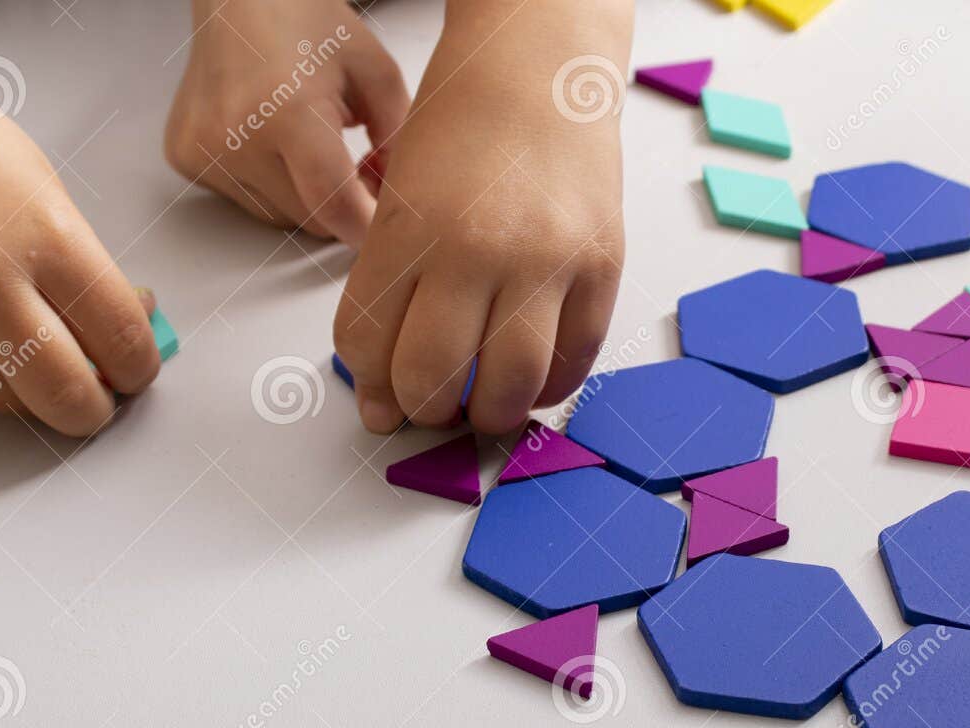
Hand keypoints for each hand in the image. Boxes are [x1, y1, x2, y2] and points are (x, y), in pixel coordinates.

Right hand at [0, 77, 159, 435]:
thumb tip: (135, 323)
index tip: (139, 369)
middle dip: (95, 407)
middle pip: (65, 393)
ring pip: (8, 401)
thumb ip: (93, 271)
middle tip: (103, 395)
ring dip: (38, 397)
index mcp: (49, 243)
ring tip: (47, 364)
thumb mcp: (52, 201)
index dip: (140, 368)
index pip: (122, 340)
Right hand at [165, 0, 408, 247]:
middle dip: (344, 206)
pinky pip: (248, 201)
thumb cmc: (307, 24)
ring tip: (313, 145)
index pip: (334, 206)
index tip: (389, 229)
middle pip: (312, 218)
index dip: (369, 227)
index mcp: (286, 112)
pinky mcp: (184, 156)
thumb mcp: (378, 75)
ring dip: (308, 197)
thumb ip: (400, 145)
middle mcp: (234, 136)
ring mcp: (202, 150)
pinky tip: (273, 141)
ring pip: (281, 217)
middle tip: (360, 168)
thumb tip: (400, 206)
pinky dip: (272, 185)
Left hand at [333, 1, 628, 432]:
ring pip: (509, 386)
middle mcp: (477, 250)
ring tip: (480, 407)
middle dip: (422, 410)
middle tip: (429, 408)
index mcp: (411, 228)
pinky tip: (530, 382)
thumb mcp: (403, 195)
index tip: (381, 399)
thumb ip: (390, 282)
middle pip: (433, 377)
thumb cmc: (465, 126)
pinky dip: (547, 390)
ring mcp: (547, 262)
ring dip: (487, 416)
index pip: (367, 341)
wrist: (541, 69)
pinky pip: (573, 362)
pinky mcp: (601, 269)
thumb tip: (387, 378)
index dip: (369, 385)